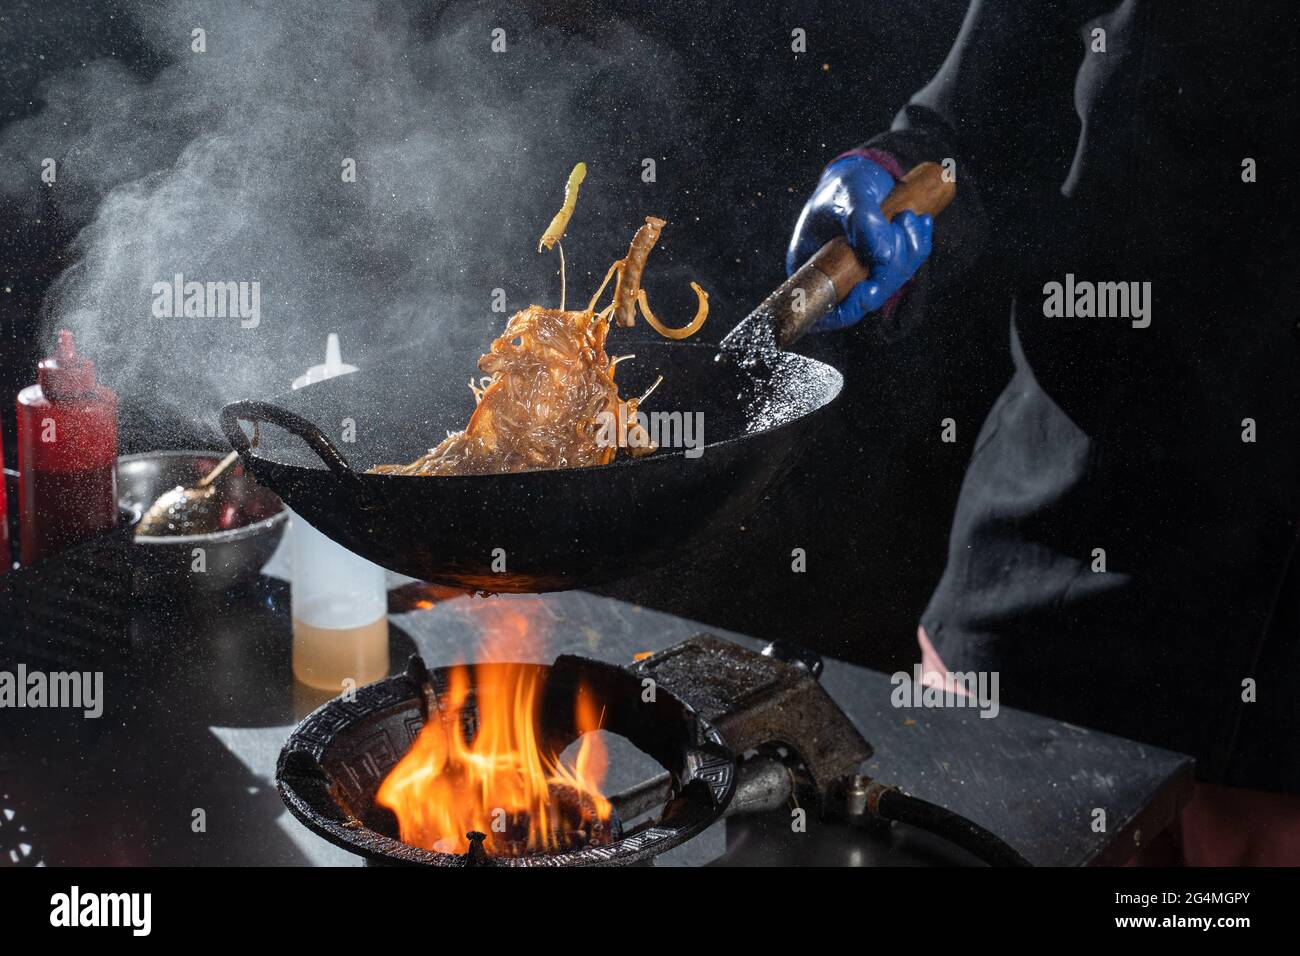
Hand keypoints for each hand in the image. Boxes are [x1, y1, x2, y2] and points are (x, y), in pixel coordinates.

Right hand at [786, 155, 932, 330]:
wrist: (862, 172)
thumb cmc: (844, 183)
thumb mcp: (849, 192)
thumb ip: (862, 220)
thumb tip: (884, 254)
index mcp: (809, 266)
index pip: (823, 307)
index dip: (848, 308)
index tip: (870, 288)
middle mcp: (832, 277)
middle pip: (865, 297)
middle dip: (890, 266)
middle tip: (900, 223)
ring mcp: (858, 273)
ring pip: (890, 283)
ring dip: (908, 251)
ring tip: (908, 216)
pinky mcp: (881, 266)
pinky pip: (906, 268)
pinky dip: (918, 246)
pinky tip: (921, 221)